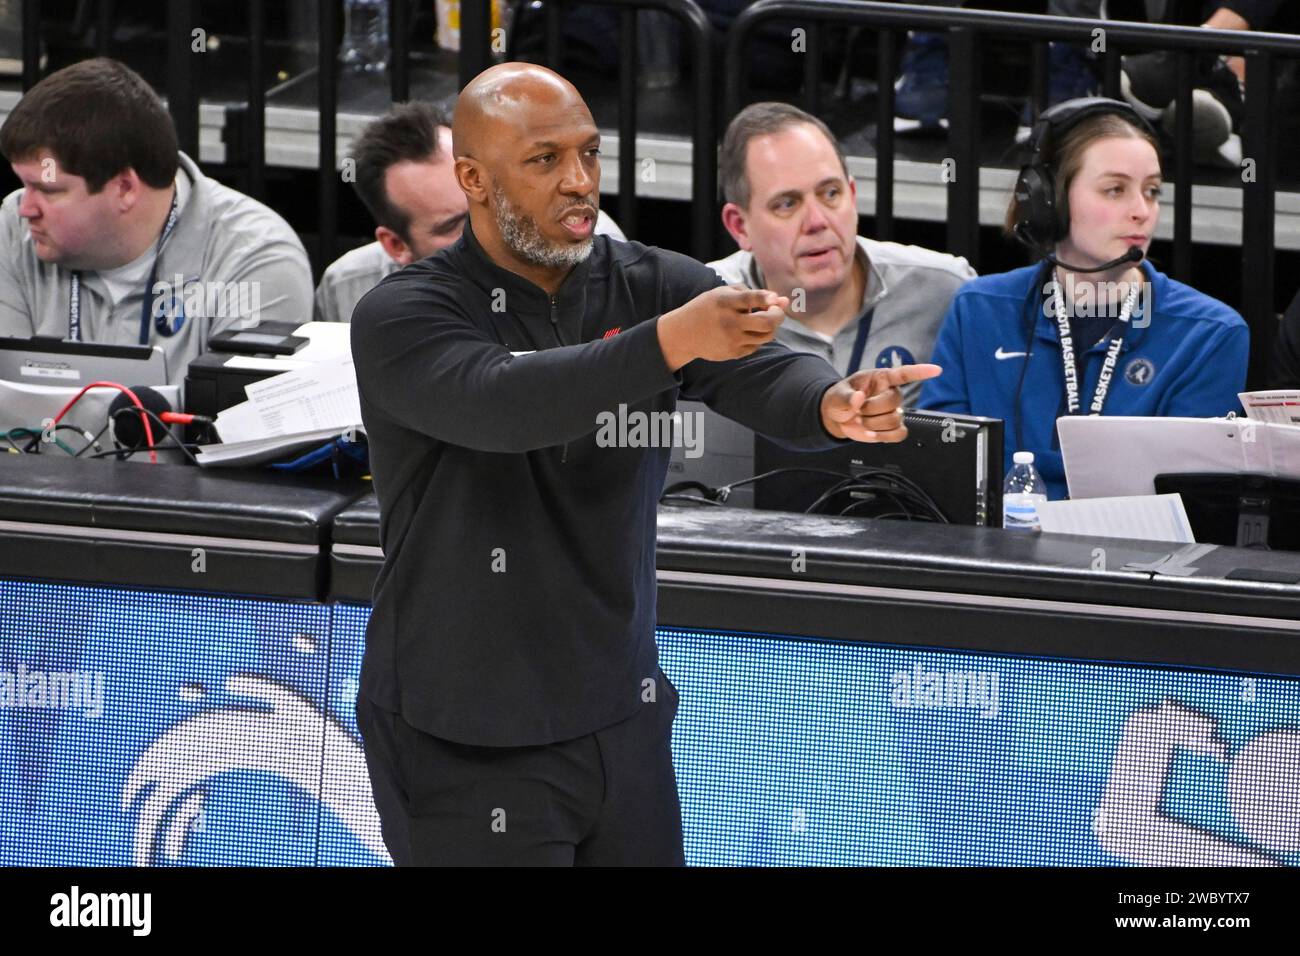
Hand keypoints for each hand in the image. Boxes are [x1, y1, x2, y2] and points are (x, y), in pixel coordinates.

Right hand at [657, 285, 788, 370]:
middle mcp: (729, 322)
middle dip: (779, 315)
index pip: (750, 299)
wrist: (684, 334)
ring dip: (771, 327)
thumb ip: (754, 294)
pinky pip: (756, 346)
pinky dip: (758, 338)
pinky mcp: (733, 353)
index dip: (767, 299)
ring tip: (763, 319)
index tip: (776, 299)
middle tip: (777, 310)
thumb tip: (783, 300)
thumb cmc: (709, 308)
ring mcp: (731, 340)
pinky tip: (747, 332)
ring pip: (766, 336)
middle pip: (766, 322)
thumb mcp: (724, 294)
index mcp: (724, 302)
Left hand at [821, 364, 942, 441]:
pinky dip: (883, 436)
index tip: (936, 370)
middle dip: (871, 409)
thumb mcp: (837, 394)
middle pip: (894, 401)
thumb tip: (858, 398)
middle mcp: (890, 393)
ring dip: (873, 423)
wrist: (836, 417)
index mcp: (880, 378)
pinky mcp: (892, 428)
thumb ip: (847, 396)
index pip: (903, 373)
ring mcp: (893, 411)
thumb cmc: (840, 399)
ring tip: (860, 420)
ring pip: (895, 419)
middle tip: (857, 410)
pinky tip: (871, 433)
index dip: (920, 371)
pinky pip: (899, 434)